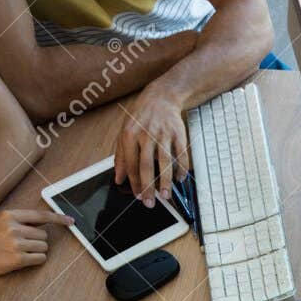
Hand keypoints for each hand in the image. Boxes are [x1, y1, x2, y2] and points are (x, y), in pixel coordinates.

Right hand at [0, 209, 71, 279]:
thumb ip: (20, 220)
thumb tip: (45, 221)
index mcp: (9, 215)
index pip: (40, 215)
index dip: (58, 218)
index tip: (70, 221)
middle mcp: (13, 228)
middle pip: (44, 235)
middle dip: (37, 241)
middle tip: (21, 245)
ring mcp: (15, 244)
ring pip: (44, 247)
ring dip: (36, 251)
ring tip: (19, 252)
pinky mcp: (17, 259)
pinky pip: (40, 259)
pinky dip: (36, 260)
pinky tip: (22, 260)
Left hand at [115, 88, 188, 203]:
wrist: (160, 98)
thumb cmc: (140, 118)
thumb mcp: (124, 133)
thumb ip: (120, 157)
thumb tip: (118, 179)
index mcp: (130, 135)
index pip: (131, 164)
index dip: (134, 183)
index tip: (138, 196)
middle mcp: (146, 135)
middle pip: (146, 165)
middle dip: (148, 187)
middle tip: (150, 203)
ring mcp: (164, 134)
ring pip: (165, 162)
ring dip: (165, 181)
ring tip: (165, 195)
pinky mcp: (178, 134)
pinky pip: (181, 155)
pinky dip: (181, 169)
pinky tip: (179, 179)